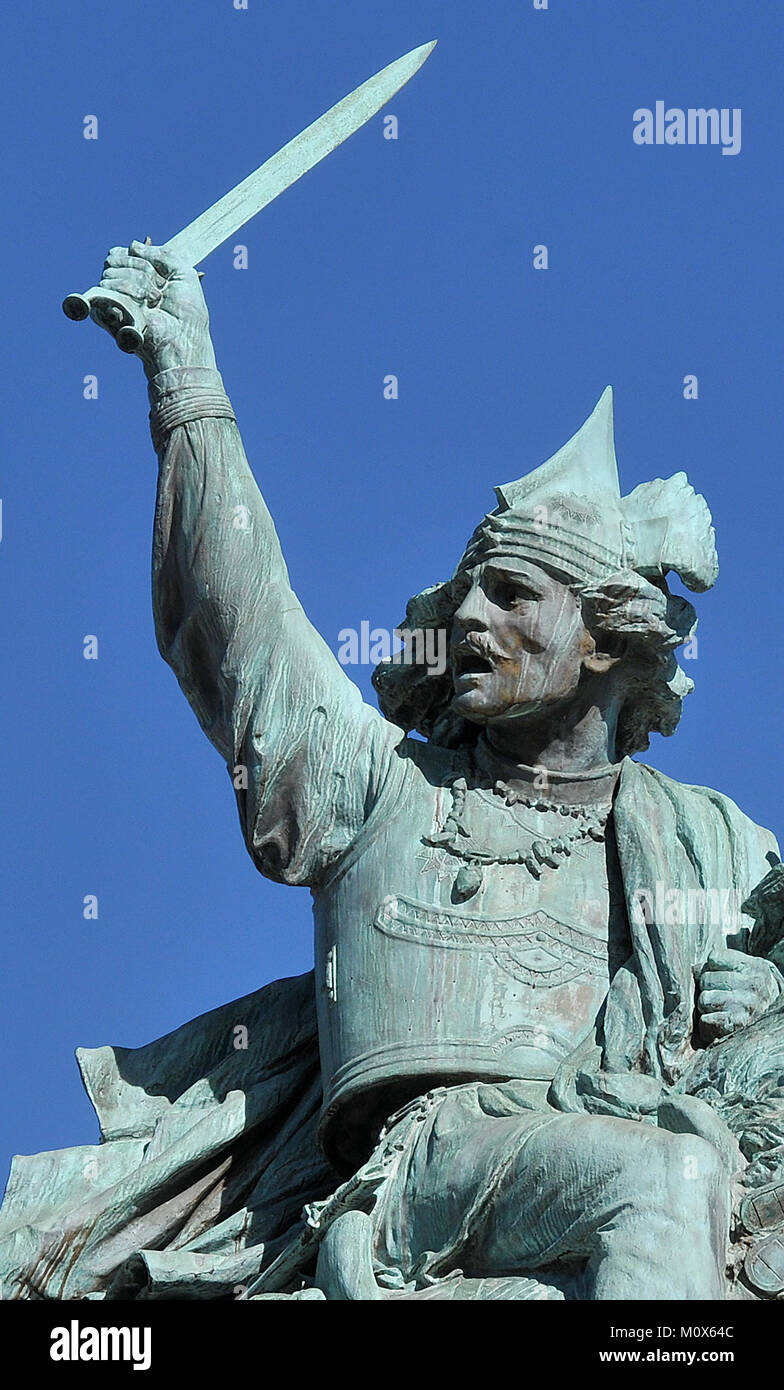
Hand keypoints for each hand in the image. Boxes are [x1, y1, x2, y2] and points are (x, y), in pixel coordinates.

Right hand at [98, 242, 215, 377]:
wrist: (182, 339)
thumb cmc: (187, 313)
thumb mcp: (184, 273)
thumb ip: (161, 254)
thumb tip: (133, 245)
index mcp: (140, 277)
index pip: (122, 253)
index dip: (136, 256)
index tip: (157, 271)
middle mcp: (124, 287)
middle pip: (113, 259)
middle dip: (140, 269)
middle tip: (159, 291)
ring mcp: (114, 300)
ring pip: (109, 272)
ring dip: (138, 283)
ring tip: (154, 302)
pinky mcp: (106, 314)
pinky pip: (104, 289)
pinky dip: (126, 291)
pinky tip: (142, 304)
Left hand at [695, 948, 781, 1043]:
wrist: (771, 1017)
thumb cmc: (748, 988)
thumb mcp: (742, 969)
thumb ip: (719, 964)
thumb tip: (692, 969)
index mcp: (754, 967)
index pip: (714, 958)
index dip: (711, 967)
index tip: (719, 974)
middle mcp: (752, 985)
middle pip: (705, 979)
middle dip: (706, 987)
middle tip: (718, 994)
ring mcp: (746, 1006)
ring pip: (704, 1000)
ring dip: (705, 1006)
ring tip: (719, 1008)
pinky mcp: (738, 1025)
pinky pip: (706, 1021)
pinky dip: (706, 1023)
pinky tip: (718, 1020)